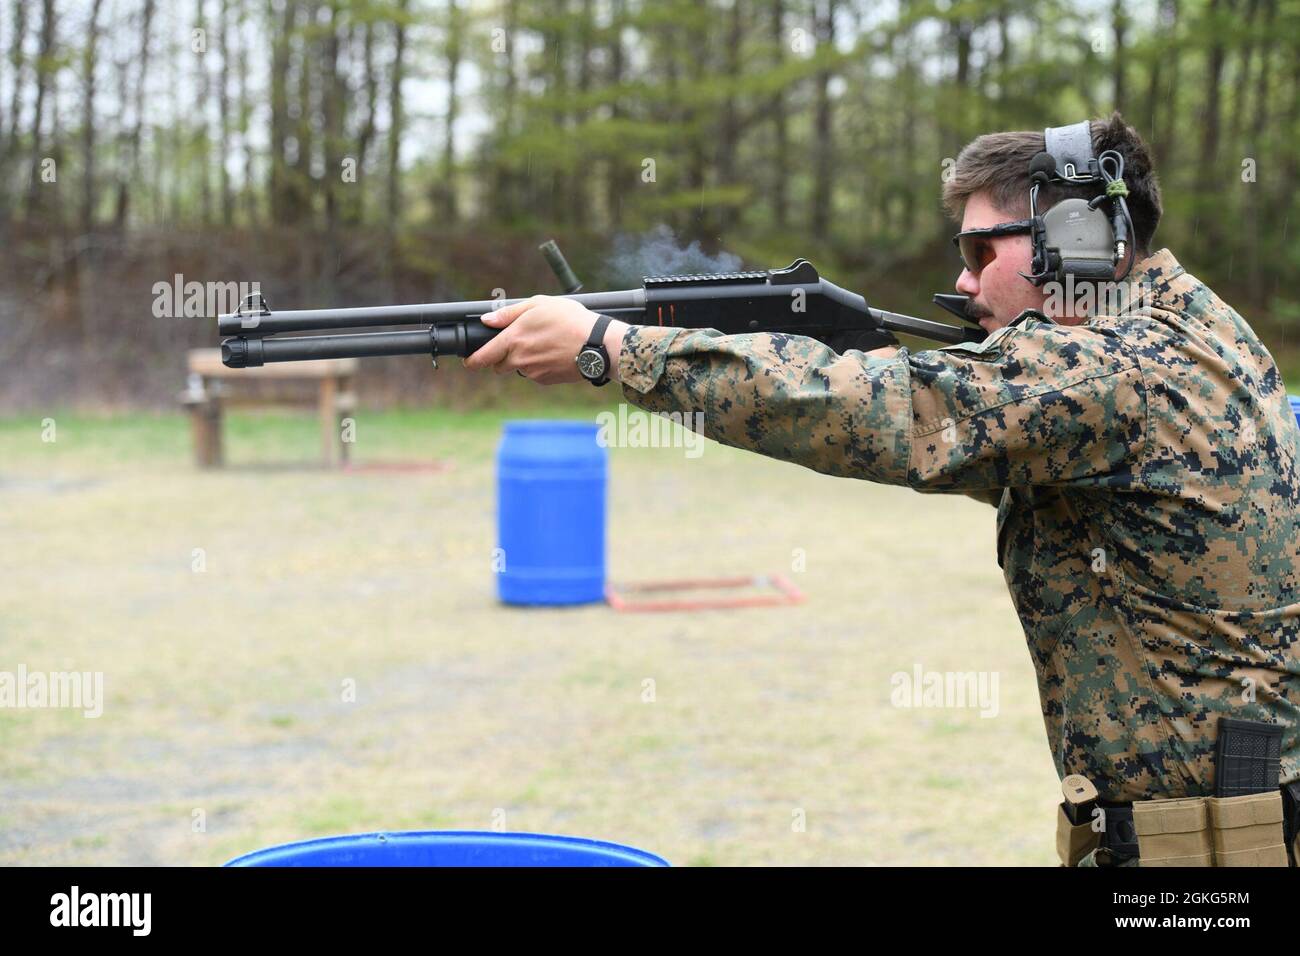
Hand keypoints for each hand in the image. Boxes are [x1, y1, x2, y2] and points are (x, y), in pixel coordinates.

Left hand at [462, 295, 624, 384]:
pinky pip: (535, 374)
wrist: (597, 344)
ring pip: (519, 369)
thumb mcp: (538, 304)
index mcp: (513, 340)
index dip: (472, 361)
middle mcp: (519, 360)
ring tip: (545, 344)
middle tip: (520, 342)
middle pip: (499, 365)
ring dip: (524, 360)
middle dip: (503, 357)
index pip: (482, 357)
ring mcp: (533, 372)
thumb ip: (509, 314)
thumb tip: (487, 321)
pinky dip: (540, 366)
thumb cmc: (571, 319)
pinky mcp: (546, 381)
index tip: (469, 361)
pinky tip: (554, 354)